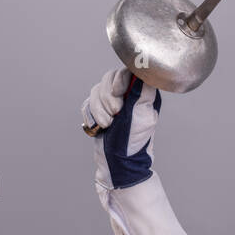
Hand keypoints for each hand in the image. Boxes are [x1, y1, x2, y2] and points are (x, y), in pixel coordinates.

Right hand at [81, 66, 160, 190]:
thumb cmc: (132, 141)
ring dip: (99, 109)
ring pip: (97, 90)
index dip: (119, 79)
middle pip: (109, 79)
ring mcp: (112, 102)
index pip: (126, 71)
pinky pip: (89, 102)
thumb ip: (143, 92)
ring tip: (107, 125)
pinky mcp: (99, 110)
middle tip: (115, 114)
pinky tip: (99, 126)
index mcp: (141, 94)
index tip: (117, 92)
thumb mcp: (143, 115)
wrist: (117, 163)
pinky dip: (92, 115)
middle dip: (107, 97)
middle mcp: (127, 95)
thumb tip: (146, 71)